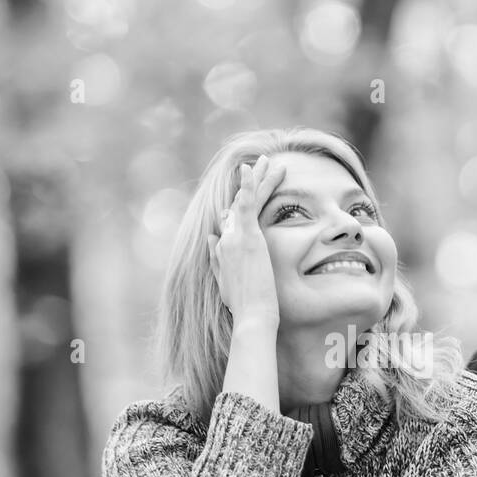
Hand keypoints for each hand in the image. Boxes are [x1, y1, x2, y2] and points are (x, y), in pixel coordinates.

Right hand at [208, 155, 285, 328]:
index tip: (247, 190)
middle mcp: (225, 239)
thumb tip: (210, 238)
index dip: (237, 204)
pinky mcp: (248, 237)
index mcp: (223, 249)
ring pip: (245, 200)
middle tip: (257, 165)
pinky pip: (247, 204)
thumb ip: (217, 259)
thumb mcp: (227, 282)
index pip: (229, 220)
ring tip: (266, 159)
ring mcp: (235, 237)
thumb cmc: (244, 306)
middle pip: (236, 205)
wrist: (251, 316)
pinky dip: (248, 184)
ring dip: (256, 177)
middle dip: (249, 184)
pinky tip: (249, 167)